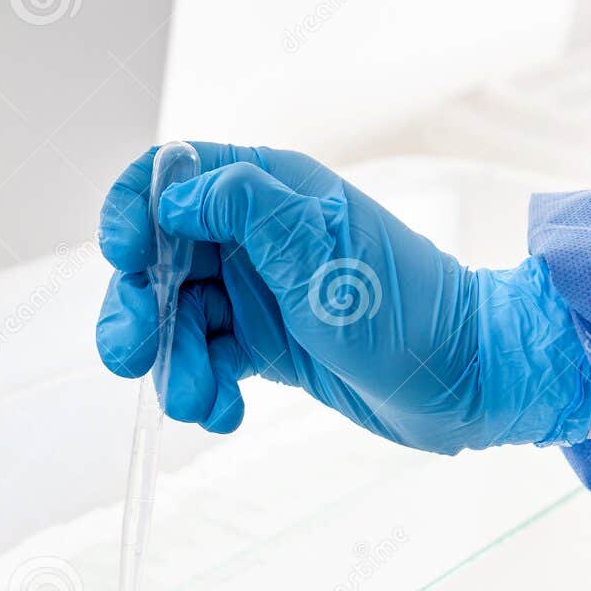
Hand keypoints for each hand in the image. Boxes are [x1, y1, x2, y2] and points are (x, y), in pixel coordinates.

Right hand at [94, 143, 590, 451]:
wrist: (465, 382)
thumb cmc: (409, 311)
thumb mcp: (323, 255)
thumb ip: (247, 210)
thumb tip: (179, 192)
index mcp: (269, 192)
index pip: (172, 177)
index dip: (133, 210)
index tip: (124, 256)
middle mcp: (255, 236)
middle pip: (159, 258)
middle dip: (139, 309)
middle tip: (132, 357)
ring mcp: (258, 291)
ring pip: (177, 319)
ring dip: (172, 364)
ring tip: (197, 403)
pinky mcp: (265, 343)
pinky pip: (206, 360)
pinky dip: (204, 389)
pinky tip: (225, 414)